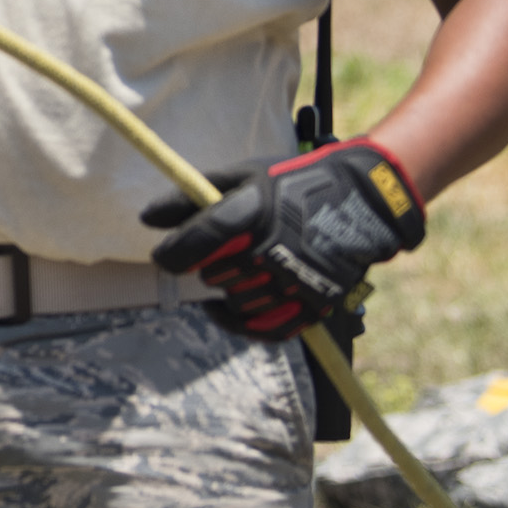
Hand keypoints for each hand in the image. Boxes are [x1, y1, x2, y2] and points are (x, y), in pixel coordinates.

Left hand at [141, 138, 426, 339]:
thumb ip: (192, 198)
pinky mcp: (313, 304)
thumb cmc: (293, 184)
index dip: (171, 254)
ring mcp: (294, 281)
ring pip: (237, 304)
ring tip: (243, 268)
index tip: (163, 257)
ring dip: (231, 291)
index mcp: (251, 212)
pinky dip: (244, 325)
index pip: (195, 242)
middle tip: (222, 252)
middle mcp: (271, 250)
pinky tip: (231, 311)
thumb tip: (146, 219)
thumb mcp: (242, 177)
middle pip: (214, 276)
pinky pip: (265, 330)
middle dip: (209, 266)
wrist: (362, 201)